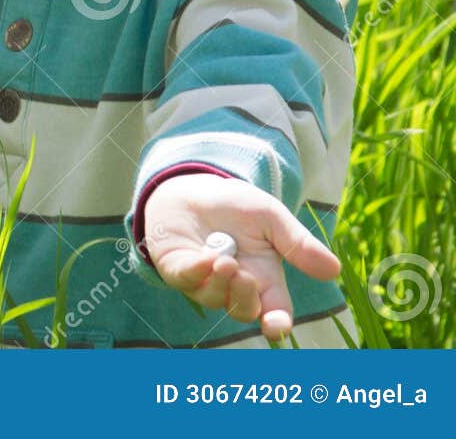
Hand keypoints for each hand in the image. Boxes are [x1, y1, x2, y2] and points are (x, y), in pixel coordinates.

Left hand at [143, 173, 341, 341]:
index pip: (275, 312)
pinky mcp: (177, 269)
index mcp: (265, 280)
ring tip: (224, 261)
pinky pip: (185, 280)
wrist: (194, 187)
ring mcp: (204, 282)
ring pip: (215, 300)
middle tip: (245, 276)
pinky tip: (205, 259)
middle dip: (246, 298)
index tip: (277, 326)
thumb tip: (334, 270)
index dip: (277, 323)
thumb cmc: (237, 206)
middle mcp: (235, 287)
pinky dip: (195, 273)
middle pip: (245, 311)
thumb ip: (298, 244)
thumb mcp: (271, 218)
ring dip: (221, 284)